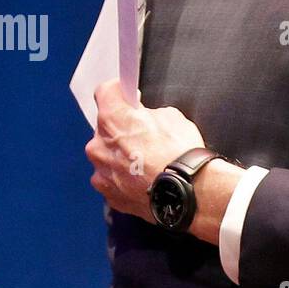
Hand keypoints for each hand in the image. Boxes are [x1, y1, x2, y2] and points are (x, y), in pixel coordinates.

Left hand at [87, 78, 204, 219]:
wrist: (190, 192)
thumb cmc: (181, 155)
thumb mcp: (172, 117)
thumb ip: (151, 116)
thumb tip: (148, 120)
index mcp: (112, 119)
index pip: (105, 93)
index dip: (119, 92)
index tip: (128, 96)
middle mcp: (99, 145)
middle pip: (104, 129)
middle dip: (122, 130)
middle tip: (144, 136)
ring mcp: (101, 172)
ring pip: (106, 157)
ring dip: (121, 156)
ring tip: (146, 163)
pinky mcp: (109, 195)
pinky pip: (112, 180)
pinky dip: (124, 179)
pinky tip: (144, 180)